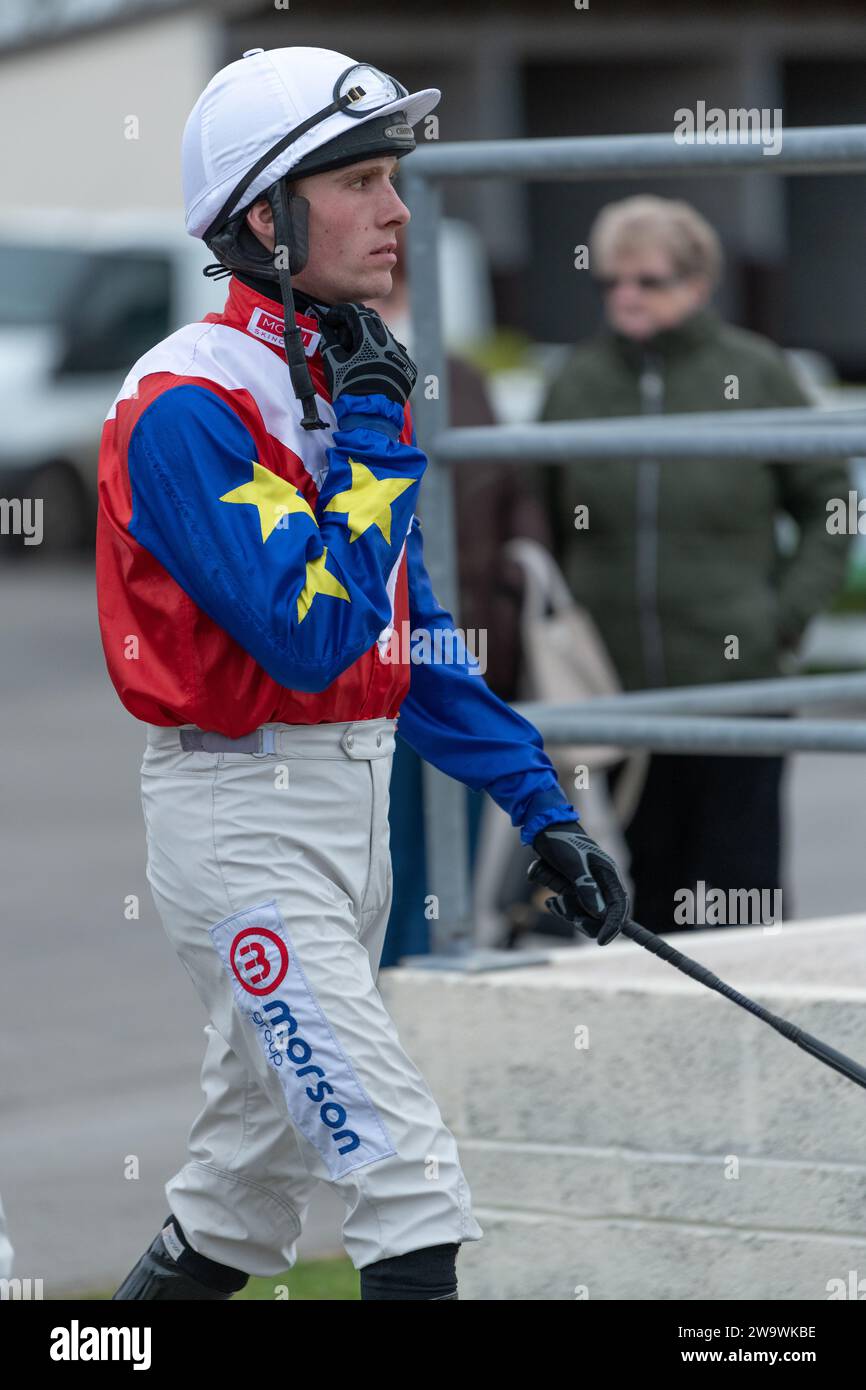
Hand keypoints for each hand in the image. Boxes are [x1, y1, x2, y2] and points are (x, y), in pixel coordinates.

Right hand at [318, 302, 416, 406]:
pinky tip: (373, 365)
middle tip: (344, 333)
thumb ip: (329, 342)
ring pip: (386, 336)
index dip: (340, 312)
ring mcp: (402, 356)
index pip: (355, 312)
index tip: (331, 319)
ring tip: (359, 351)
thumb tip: (325, 328)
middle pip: (373, 320)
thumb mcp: (334, 364)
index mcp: (370, 339)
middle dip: (356, 321)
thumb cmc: (349, 391)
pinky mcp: (409, 369)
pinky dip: (383, 353)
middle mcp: (390, 343)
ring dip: (371, 337)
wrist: (371, 418)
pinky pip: (396, 353)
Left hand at [527, 822, 629, 945]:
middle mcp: (601, 882)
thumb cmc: (560, 841)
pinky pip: (572, 907)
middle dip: (585, 920)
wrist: (542, 827)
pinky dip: (561, 907)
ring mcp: (587, 886)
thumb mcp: (572, 863)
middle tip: (569, 917)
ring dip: (569, 912)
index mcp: (608, 874)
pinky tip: (550, 901)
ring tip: (552, 902)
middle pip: (602, 915)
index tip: (601, 940)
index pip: (619, 906)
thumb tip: (600, 914)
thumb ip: (586, 887)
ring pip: (584, 913)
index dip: (613, 925)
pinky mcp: (574, 888)